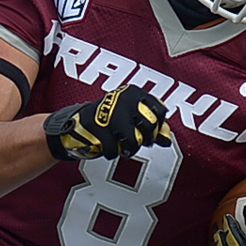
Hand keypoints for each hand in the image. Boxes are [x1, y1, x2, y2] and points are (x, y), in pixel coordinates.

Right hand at [45, 85, 173, 160]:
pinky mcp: (97, 127)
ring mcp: (110, 113)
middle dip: (145, 140)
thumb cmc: (110, 120)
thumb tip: (167, 139)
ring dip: (128, 149)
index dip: (158, 126)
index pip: (160, 111)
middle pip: (149, 126)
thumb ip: (151, 125)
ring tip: (122, 146)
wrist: (79, 123)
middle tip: (136, 142)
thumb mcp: (132, 117)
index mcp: (134, 93)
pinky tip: (109, 147)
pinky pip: (114, 149)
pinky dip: (112, 152)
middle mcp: (124, 99)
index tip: (149, 132)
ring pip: (133, 141)